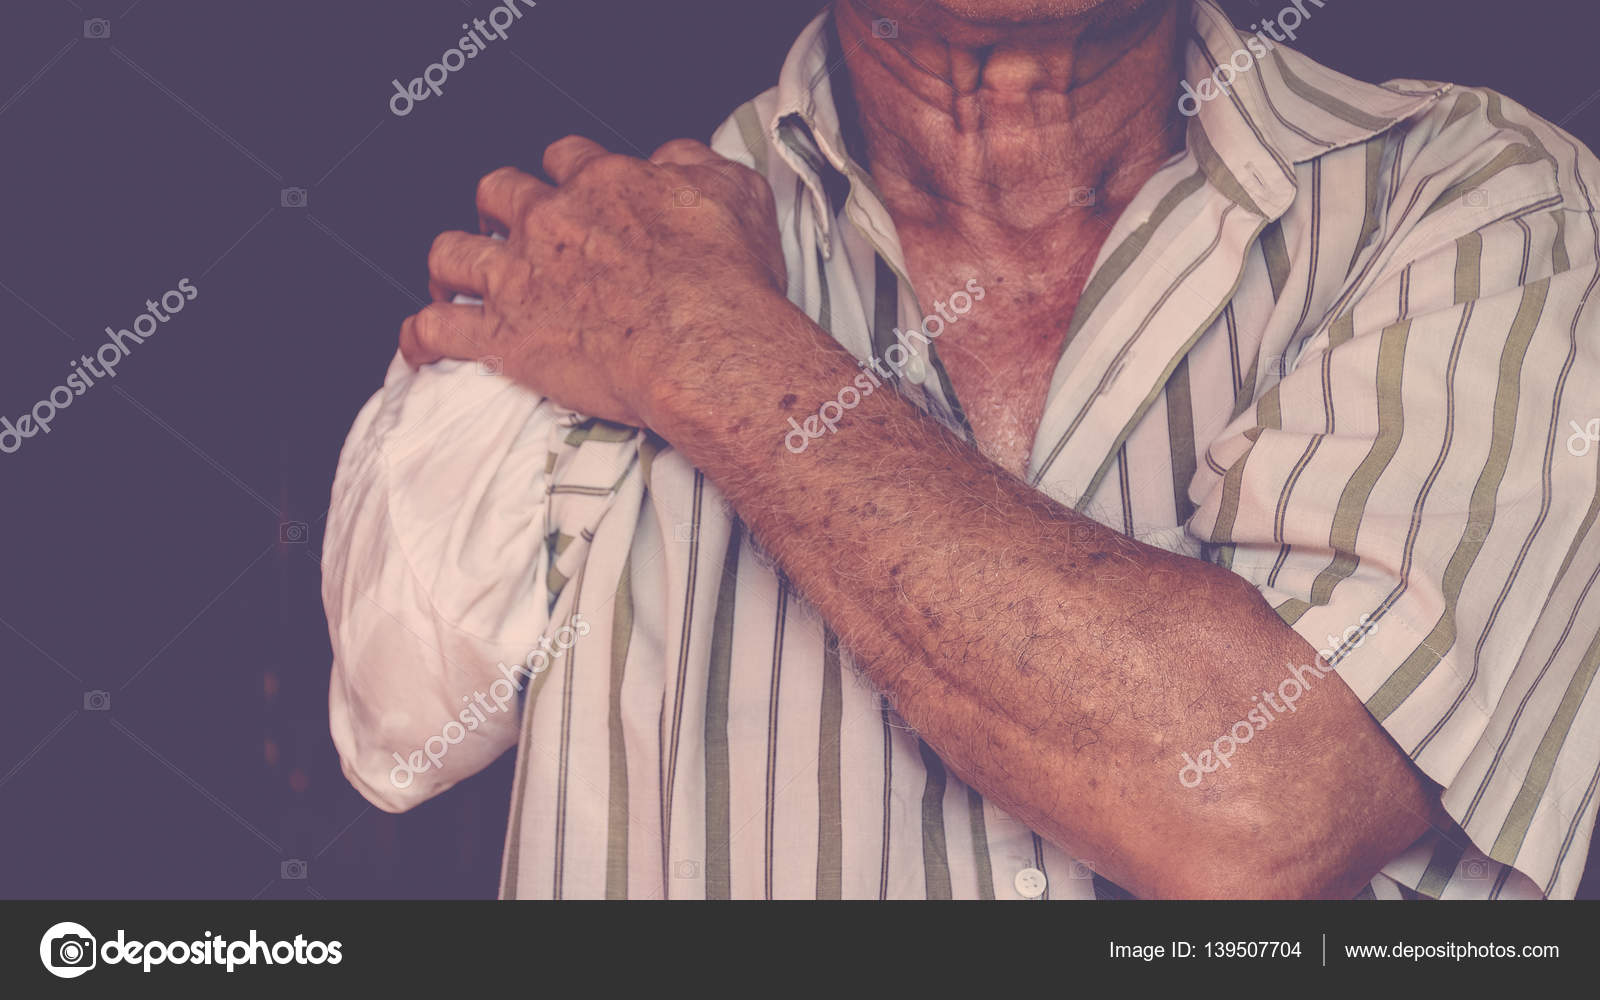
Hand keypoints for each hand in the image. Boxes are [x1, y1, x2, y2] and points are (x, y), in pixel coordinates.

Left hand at [400, 135, 786, 427]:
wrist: (705, 348)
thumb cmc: (726, 280)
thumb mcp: (735, 193)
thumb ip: (694, 164)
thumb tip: (669, 158)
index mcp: (603, 183)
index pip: (566, 157)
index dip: (567, 172)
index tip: (572, 189)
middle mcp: (550, 220)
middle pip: (497, 191)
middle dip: (498, 206)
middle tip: (512, 230)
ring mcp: (518, 277)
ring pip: (450, 252)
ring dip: (451, 263)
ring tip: (458, 279)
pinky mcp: (502, 337)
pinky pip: (436, 330)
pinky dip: (422, 336)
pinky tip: (423, 345)